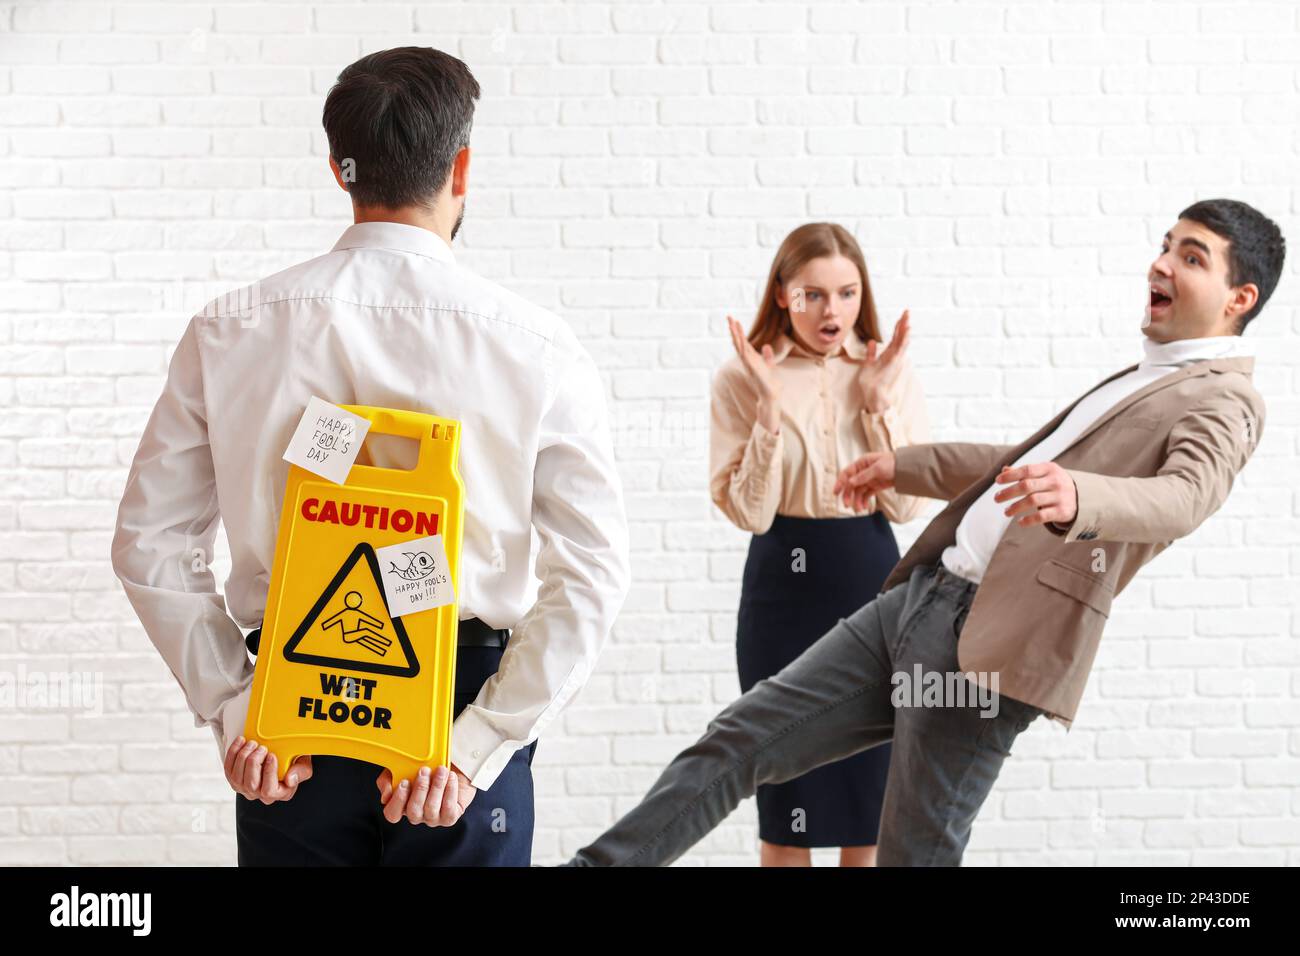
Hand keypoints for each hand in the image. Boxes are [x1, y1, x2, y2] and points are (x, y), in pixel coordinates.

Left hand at [224, 735, 313, 803]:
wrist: (281, 755)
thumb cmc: (293, 761)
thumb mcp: (304, 765)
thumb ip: (301, 772)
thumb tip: (290, 779)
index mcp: (279, 793)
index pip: (269, 791)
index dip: (269, 773)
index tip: (272, 755)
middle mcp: (260, 794)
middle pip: (251, 784)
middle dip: (254, 763)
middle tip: (261, 747)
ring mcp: (245, 788)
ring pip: (237, 778)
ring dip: (243, 757)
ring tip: (252, 743)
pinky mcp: (235, 779)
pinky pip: (228, 770)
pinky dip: (232, 754)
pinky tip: (240, 742)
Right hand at [376, 763, 475, 826]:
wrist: (450, 766)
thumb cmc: (425, 769)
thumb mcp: (400, 768)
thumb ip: (387, 780)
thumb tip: (386, 795)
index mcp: (402, 805)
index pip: (392, 814)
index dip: (397, 801)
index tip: (404, 782)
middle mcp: (417, 815)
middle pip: (413, 812)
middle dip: (420, 789)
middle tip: (425, 770)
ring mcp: (433, 818)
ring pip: (431, 808)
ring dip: (437, 786)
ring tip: (441, 770)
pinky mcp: (450, 817)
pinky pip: (449, 808)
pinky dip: (450, 790)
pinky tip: (451, 777)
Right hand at [726, 314, 780, 433]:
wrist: (771, 395)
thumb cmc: (769, 383)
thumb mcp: (769, 365)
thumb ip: (768, 356)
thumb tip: (766, 346)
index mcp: (751, 358)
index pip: (743, 342)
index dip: (739, 331)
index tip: (735, 320)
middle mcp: (747, 360)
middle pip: (738, 341)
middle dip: (734, 329)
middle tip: (728, 317)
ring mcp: (748, 363)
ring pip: (740, 346)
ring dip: (736, 335)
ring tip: (732, 323)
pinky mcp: (752, 368)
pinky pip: (745, 355)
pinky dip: (741, 347)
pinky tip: (739, 339)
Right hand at [833, 451, 895, 511]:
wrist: (906, 468)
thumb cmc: (892, 463)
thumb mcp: (878, 468)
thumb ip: (863, 475)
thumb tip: (850, 482)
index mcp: (861, 463)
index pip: (846, 473)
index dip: (840, 482)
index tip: (836, 492)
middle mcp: (862, 472)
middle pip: (850, 485)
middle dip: (848, 495)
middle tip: (847, 505)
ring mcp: (868, 480)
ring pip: (858, 492)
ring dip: (856, 501)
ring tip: (859, 509)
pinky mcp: (874, 486)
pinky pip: (866, 495)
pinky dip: (864, 501)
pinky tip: (865, 507)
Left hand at [849, 309, 909, 412]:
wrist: (872, 392)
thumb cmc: (870, 380)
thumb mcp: (869, 362)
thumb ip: (871, 352)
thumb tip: (872, 341)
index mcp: (889, 354)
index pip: (895, 337)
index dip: (898, 327)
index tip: (901, 316)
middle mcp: (894, 355)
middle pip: (900, 336)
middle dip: (903, 324)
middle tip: (907, 311)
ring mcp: (895, 358)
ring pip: (902, 340)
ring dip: (905, 329)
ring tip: (908, 318)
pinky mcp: (895, 361)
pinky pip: (900, 348)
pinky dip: (904, 339)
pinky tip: (907, 330)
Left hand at [993, 462, 1077, 527]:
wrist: (1083, 497)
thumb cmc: (1054, 483)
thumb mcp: (1043, 473)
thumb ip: (1024, 472)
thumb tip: (1004, 470)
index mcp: (1049, 469)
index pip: (1027, 470)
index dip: (1011, 476)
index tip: (997, 481)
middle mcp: (1055, 481)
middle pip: (1027, 486)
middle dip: (1009, 492)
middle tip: (996, 499)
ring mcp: (1060, 496)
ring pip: (1033, 501)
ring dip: (1016, 507)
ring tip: (1006, 512)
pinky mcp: (1062, 511)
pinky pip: (1042, 516)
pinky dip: (1029, 520)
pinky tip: (1020, 522)